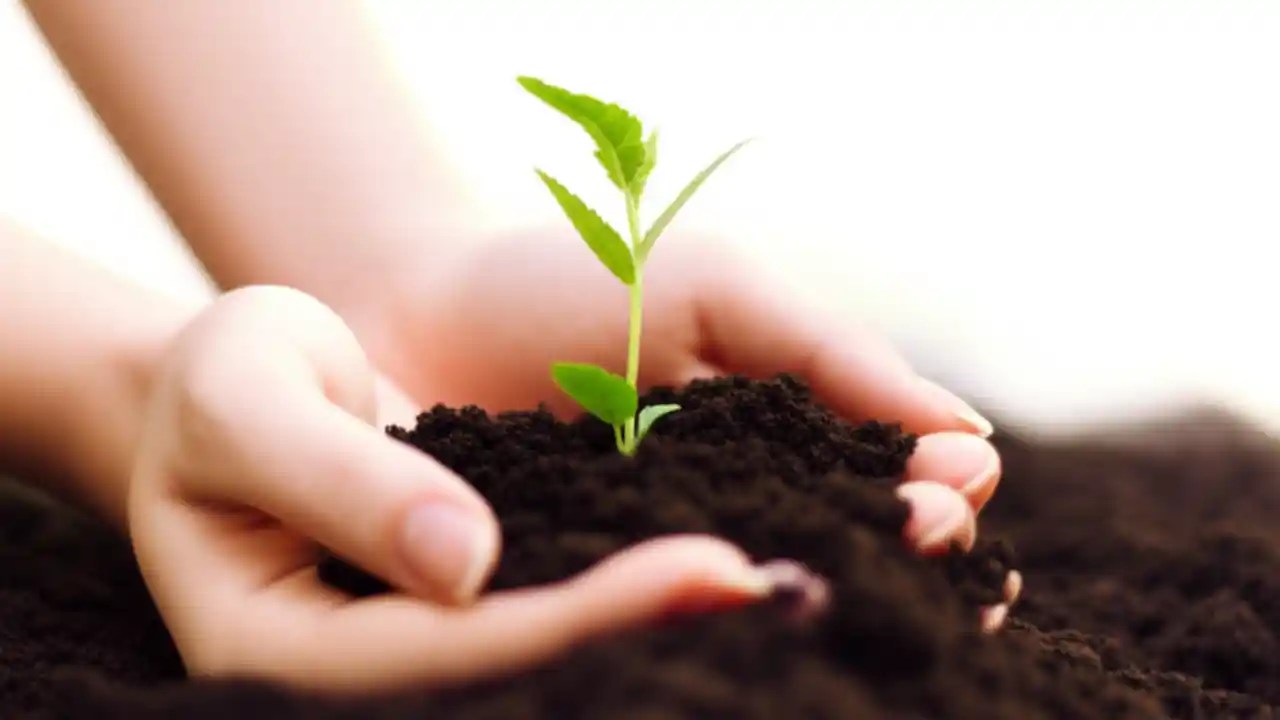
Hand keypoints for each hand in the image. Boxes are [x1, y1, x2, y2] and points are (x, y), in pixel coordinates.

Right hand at [128, 286, 777, 690]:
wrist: (254, 372)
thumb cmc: (226, 375)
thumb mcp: (246, 398)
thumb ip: (336, 477)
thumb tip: (464, 565)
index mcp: (292, 649)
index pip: (456, 652)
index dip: (584, 622)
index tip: (710, 569)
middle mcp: (374, 669)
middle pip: (528, 682)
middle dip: (655, 643)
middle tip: (790, 594)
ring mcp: (433, 642)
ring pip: (562, 661)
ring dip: (676, 628)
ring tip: (801, 587)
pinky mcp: (481, 602)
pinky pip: (571, 608)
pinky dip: (654, 590)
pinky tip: (744, 558)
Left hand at [352, 231, 1018, 622]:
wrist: (415, 304)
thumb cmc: (575, 279)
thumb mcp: (718, 290)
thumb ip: (831, 354)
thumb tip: (970, 437)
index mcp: (775, 439)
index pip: (880, 484)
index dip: (926, 495)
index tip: (950, 495)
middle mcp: (727, 510)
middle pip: (837, 552)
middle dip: (897, 560)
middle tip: (934, 554)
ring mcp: (653, 559)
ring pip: (755, 598)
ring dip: (819, 605)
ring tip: (858, 600)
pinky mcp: (579, 597)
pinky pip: (649, 620)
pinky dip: (699, 627)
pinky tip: (744, 627)